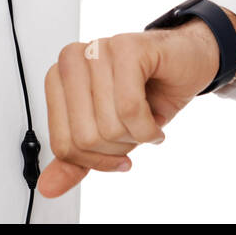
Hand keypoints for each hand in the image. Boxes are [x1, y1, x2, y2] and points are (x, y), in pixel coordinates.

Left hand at [36, 18, 219, 198]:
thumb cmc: (147, 91)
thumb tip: (48, 187)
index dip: (94, 161)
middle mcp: (72, 60)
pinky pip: (129, 108)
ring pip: (108, 125)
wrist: (186, 62)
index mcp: (59, 79)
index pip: (62, 144)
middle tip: (135, 132)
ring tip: (146, 122)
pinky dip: (148, 127)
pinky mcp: (126, 47)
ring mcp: (98, 50)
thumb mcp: (107, 134)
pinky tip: (157, 120)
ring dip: (137, 136)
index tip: (116, 157)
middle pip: (84, 138)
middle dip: (118, 147)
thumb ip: (76, 159)